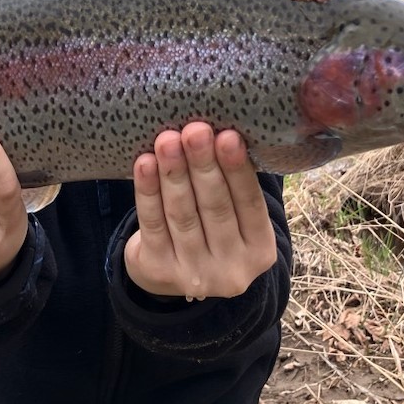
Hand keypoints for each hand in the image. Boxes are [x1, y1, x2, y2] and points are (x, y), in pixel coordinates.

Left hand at [124, 122, 276, 298]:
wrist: (173, 273)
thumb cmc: (208, 229)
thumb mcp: (232, 216)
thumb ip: (230, 183)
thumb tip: (217, 129)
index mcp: (260, 248)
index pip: (250, 204)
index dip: (238, 170)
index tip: (229, 136)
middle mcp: (232, 267)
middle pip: (215, 208)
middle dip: (203, 165)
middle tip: (195, 131)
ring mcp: (195, 274)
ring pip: (182, 214)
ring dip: (173, 173)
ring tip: (167, 140)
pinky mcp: (159, 269)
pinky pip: (152, 223)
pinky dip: (147, 190)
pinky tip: (144, 164)